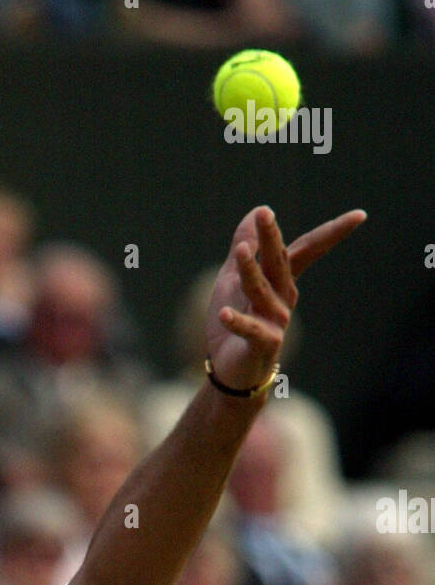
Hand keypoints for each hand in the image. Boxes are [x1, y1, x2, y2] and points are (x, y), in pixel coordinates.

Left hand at [206, 205, 366, 392]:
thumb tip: (256, 210)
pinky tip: (224, 313)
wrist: (233, 373)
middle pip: (279, 264)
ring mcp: (275, 322)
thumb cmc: (237, 324)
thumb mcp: (234, 280)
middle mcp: (283, 299)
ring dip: (250, 271)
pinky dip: (237, 322)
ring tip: (240, 250)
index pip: (306, 251)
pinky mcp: (262, 345)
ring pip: (262, 292)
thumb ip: (245, 248)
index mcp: (281, 281)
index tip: (360, 216)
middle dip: (272, 239)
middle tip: (265, 213)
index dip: (331, 233)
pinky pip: (251, 330)